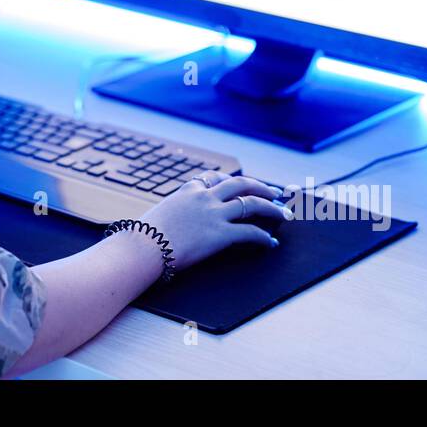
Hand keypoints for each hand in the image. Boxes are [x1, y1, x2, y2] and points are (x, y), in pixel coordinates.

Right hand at [140, 173, 290, 269]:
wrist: (143, 248)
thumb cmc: (142, 238)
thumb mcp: (158, 216)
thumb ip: (171, 215)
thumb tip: (169, 224)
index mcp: (188, 191)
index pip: (215, 179)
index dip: (233, 182)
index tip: (243, 186)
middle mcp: (204, 197)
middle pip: (241, 185)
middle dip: (261, 188)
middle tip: (276, 193)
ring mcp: (213, 214)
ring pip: (252, 204)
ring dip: (272, 208)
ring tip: (284, 214)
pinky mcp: (220, 234)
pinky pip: (250, 232)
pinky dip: (263, 237)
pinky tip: (270, 242)